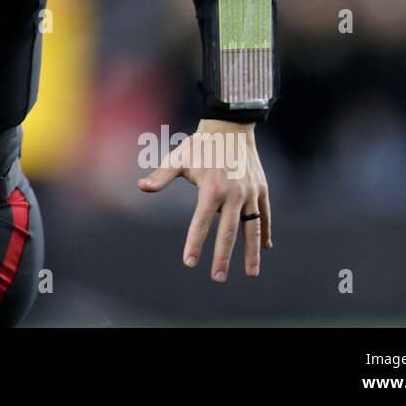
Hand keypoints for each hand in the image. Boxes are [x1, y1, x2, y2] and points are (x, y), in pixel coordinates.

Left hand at [138, 119, 271, 281]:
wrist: (231, 127)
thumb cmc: (200, 145)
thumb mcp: (179, 158)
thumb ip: (161, 176)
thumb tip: (140, 187)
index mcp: (211, 189)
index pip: (200, 223)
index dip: (194, 243)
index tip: (189, 262)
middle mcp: (233, 194)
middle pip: (229, 232)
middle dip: (223, 257)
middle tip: (218, 278)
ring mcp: (250, 192)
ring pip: (252, 228)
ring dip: (251, 252)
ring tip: (251, 274)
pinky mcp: (262, 189)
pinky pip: (264, 215)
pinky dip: (264, 231)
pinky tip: (265, 248)